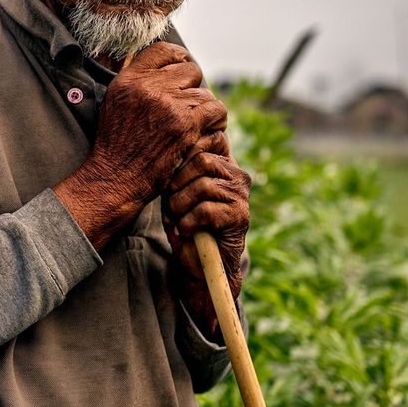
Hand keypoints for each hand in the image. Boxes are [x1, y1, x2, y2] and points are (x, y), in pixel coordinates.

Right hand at [84, 41, 227, 205]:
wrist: (117, 177)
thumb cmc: (117, 144)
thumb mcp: (115, 103)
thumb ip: (135, 82)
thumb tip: (160, 65)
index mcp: (128, 80)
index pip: (163, 50)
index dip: (178, 58)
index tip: (182, 71)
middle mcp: (147, 87)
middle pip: (189, 70)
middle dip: (192, 87)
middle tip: (188, 105)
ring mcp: (168, 105)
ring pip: (204, 91)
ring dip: (203, 107)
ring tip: (196, 122)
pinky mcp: (185, 124)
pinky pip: (215, 109)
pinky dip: (216, 119)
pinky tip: (208, 128)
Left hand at [163, 148, 251, 333]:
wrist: (200, 263)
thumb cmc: (185, 221)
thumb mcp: (175, 190)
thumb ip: (176, 169)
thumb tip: (166, 147)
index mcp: (222, 163)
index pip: (202, 143)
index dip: (180, 161)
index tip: (170, 183)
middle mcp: (237, 175)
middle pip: (201, 161)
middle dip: (178, 185)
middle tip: (173, 206)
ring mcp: (241, 195)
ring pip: (203, 186)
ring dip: (181, 206)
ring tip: (180, 219)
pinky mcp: (240, 217)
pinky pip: (206, 211)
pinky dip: (189, 222)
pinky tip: (189, 231)